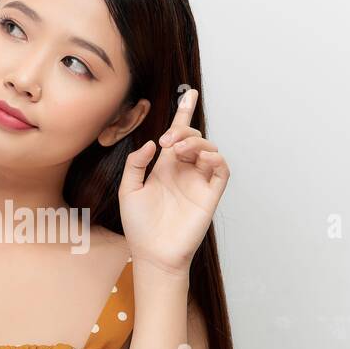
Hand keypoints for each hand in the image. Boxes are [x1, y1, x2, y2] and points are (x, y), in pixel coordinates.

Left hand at [118, 88, 229, 276]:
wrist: (152, 254)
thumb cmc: (139, 227)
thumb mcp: (128, 190)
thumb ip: (136, 164)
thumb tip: (152, 144)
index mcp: (164, 167)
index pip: (177, 135)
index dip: (184, 114)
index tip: (189, 95)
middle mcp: (183, 171)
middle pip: (193, 137)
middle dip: (183, 130)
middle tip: (168, 143)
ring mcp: (198, 182)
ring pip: (209, 149)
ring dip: (196, 142)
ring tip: (178, 151)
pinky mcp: (210, 195)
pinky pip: (221, 169)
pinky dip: (215, 158)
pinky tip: (200, 159)